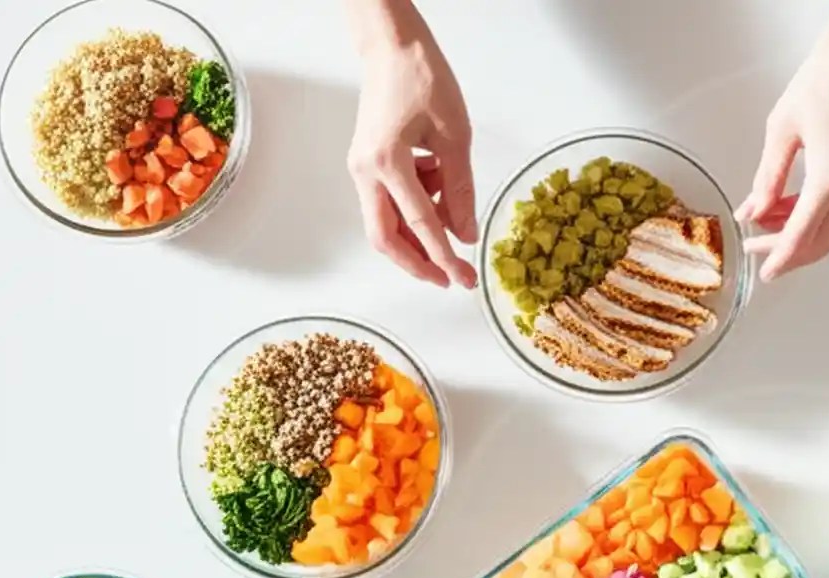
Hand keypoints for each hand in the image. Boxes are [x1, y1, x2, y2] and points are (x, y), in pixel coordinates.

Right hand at [346, 0, 475, 287]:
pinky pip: (390, 199)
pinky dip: (416, 203)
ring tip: (451, 199)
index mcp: (386, 162)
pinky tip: (437, 178)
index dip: (443, 257)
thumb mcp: (455, 135)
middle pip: (386, 238)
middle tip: (451, 275)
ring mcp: (361, 169)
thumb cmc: (423, 79)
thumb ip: (461, 188)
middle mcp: (365, 171)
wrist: (392, 47)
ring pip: (386, 222)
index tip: (463, 279)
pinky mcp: (367, 164)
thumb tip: (466, 234)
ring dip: (420, 227)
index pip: (419, 225)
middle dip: (418, 262)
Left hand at [736, 0, 828, 280]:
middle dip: (789, 250)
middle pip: (823, 239)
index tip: (764, 272)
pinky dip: (824, 214)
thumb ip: (767, 178)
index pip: (802, 235)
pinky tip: (798, 204)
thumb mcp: (782, 129)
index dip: (780, 257)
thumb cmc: (828, 78)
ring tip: (771, 221)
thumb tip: (753, 210)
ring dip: (805, 232)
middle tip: (759, 248)